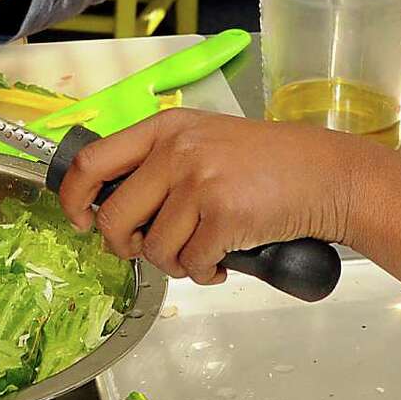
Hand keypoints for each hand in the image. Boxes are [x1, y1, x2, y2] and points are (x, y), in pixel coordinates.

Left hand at [55, 109, 377, 283]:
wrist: (326, 175)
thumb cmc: (269, 164)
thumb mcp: (205, 141)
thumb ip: (160, 162)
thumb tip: (110, 207)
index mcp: (166, 128)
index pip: (93, 162)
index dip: (74, 198)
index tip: (80, 220)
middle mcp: (177, 150)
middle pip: (114, 217)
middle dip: (127, 246)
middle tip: (149, 249)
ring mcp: (201, 182)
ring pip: (155, 249)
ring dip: (176, 262)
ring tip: (202, 250)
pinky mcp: (225, 215)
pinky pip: (191, 264)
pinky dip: (205, 271)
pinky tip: (223, 258)